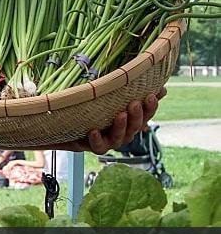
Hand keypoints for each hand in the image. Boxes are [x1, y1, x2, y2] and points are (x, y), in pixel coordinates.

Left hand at [44, 89, 163, 154]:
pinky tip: (94, 131)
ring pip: (120, 137)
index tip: (151, 95)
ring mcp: (111, 141)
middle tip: (134, 103)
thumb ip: (133, 91)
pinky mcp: (96, 146)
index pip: (147, 114)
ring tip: (120, 115)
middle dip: (137, 115)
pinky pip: (99, 147)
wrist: (74, 126)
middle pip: (135, 126)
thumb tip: (159, 86)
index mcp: (132, 120)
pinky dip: (97, 140)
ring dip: (121, 126)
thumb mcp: (115, 98)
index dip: (151, 107)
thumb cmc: (99, 109)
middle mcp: (125, 132)